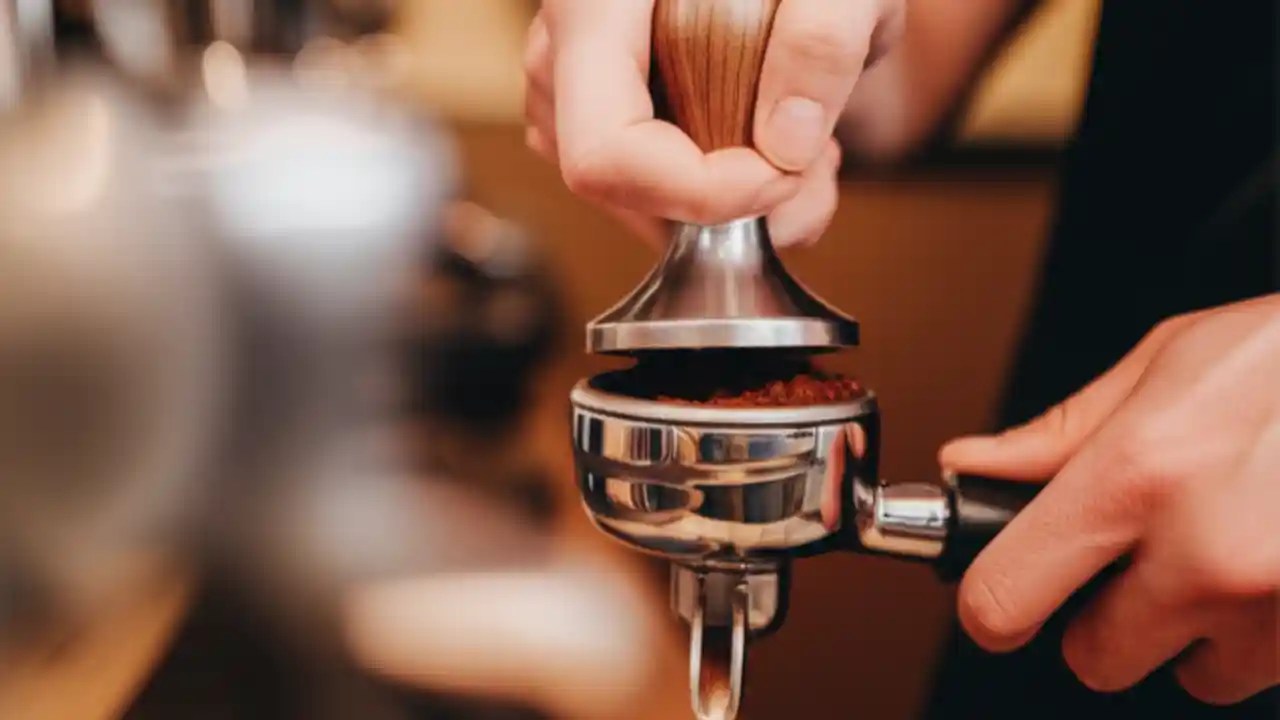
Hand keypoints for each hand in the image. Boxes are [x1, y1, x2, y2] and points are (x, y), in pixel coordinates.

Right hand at [524, 0, 904, 246]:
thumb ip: (824, 37)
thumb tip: (787, 146)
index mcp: (592, 4)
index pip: (606, 150)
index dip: (697, 192)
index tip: (785, 173)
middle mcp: (561, 52)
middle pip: (619, 187)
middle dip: (728, 205)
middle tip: (814, 162)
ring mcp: (569, 93)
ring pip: (633, 204)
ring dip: (731, 206)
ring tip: (799, 145)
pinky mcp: (596, 119)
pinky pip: (642, 196)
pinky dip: (715, 198)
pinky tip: (765, 146)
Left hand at [942, 294, 1279, 704]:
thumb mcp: (1166, 361)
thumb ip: (1058, 433)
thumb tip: (971, 467)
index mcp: (1137, 476)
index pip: (1006, 598)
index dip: (992, 604)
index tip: (1000, 594)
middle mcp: (1206, 554)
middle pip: (1094, 657)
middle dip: (1103, 616)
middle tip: (1136, 556)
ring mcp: (1277, 606)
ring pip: (1192, 672)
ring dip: (1193, 628)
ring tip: (1224, 545)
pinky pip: (1263, 669)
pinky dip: (1260, 629)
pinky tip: (1271, 557)